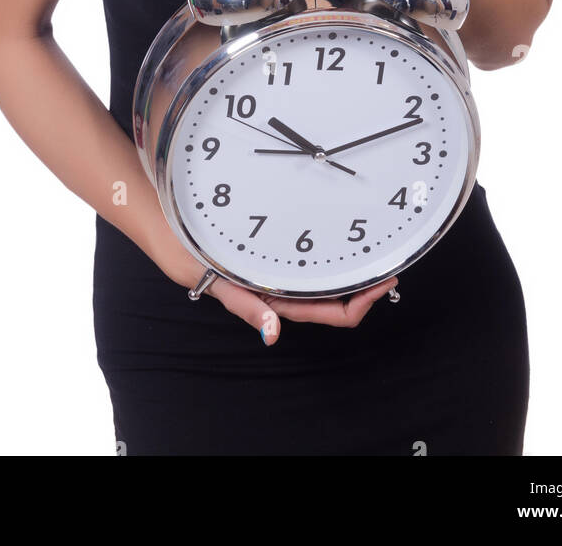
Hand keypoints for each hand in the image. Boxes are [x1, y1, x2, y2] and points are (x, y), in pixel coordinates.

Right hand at [148, 199, 397, 345]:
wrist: (169, 225)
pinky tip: (345, 237)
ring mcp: (281, 271)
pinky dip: (333, 253)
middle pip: (337, 298)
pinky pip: (311, 258)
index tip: (386, 280)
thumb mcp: (214, 276)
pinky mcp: (275, 252)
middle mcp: (283, 288)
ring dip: (354, 270)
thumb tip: (272, 336)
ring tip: (377, 251)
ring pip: (327, 279)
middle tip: (392, 263)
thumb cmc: (187, 251)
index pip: (331, 312)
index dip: (363, 302)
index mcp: (275, 299)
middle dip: (368, 286)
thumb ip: (243, 304)